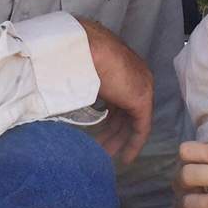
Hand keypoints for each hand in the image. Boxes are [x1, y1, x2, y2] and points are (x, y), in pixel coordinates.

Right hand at [75, 17, 152, 165]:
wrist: (81, 48)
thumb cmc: (72, 56)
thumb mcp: (78, 74)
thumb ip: (80, 87)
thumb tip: (65, 97)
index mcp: (119, 68)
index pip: (117, 98)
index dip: (108, 118)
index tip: (97, 133)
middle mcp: (134, 76)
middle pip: (125, 110)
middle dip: (112, 132)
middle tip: (99, 149)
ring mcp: (141, 86)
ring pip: (132, 121)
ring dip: (119, 140)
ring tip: (104, 156)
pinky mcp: (142, 99)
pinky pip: (141, 127)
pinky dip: (134, 143)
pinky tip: (125, 158)